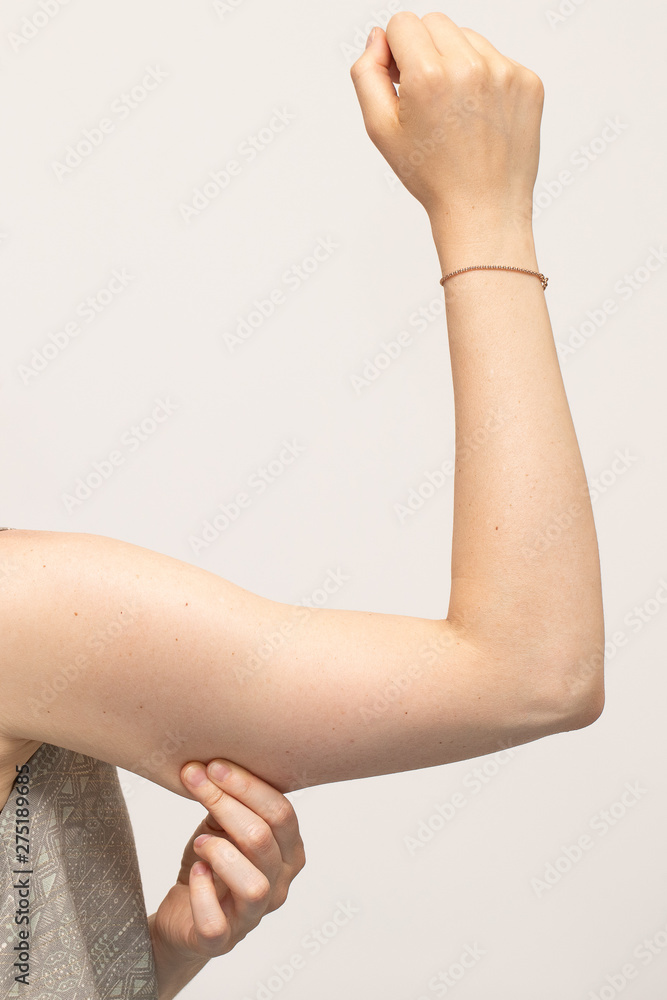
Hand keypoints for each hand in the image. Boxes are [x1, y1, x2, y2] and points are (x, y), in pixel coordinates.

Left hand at [150, 758, 305, 969]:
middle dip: (226, 803)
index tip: (214, 764)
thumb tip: (209, 765)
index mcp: (289, 852)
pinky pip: (216, 922)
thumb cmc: (210, 863)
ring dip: (221, 853)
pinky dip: (202, 893)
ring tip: (201, 842)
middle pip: (264, 838)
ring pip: (253, 884)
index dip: (247, 785)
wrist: (183, 914)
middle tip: (196, 781)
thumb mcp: (222, 825)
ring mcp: (253, 916)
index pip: (281, 813)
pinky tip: (195, 874)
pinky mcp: (220, 941)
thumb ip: (228, 800)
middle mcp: (280, 885)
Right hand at [350, 11, 543, 227]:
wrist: (483, 208)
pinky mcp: (527, 81)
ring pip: (467, 37)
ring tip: (454, 110)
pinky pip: (496, 58)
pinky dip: (483, 78)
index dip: (395, 51)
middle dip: (424, 51)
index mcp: (429, 76)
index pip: (402, 23)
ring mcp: (504, 72)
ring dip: (455, 61)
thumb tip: (378, 38)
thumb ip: (367, 75)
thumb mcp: (381, 130)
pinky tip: (478, 115)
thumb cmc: (432, 176)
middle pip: (435, 22)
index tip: (401, 81)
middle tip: (426, 96)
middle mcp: (470, 66)